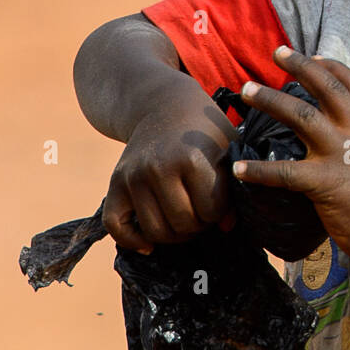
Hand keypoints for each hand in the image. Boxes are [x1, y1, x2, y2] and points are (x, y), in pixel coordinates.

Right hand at [102, 87, 237, 252]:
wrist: (164, 107)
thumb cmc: (204, 132)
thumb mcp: (228, 151)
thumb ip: (233, 189)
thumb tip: (227, 227)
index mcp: (192, 159)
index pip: (211, 212)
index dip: (219, 212)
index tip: (218, 200)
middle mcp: (158, 168)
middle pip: (182, 225)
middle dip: (197, 225)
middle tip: (201, 212)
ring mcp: (134, 176)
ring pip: (154, 232)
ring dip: (173, 234)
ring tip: (183, 218)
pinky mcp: (116, 183)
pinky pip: (116, 226)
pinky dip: (132, 240)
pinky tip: (149, 242)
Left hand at [232, 49, 349, 262]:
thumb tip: (343, 138)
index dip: (331, 67)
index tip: (313, 56)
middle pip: (327, 88)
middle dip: (300, 66)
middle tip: (277, 53)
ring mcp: (340, 155)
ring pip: (302, 116)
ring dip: (271, 100)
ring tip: (247, 90)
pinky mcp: (324, 181)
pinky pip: (284, 172)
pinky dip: (258, 171)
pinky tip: (239, 169)